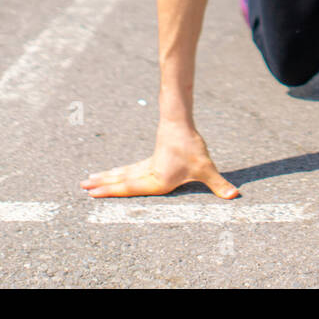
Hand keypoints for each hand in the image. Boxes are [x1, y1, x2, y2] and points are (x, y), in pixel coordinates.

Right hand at [81, 122, 238, 198]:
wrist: (181, 123)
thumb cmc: (191, 147)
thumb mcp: (206, 168)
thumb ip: (219, 184)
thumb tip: (235, 195)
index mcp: (157, 180)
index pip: (130, 188)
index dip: (111, 192)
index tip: (92, 193)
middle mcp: (148, 174)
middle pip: (121, 180)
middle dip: (102, 186)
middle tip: (82, 187)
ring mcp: (147, 166)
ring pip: (122, 173)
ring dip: (106, 178)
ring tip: (88, 180)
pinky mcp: (150, 159)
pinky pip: (129, 169)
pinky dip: (117, 173)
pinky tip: (110, 175)